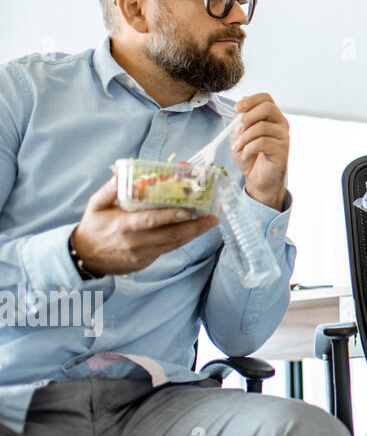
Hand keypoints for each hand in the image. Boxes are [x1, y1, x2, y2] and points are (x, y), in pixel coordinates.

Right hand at [72, 177, 218, 275]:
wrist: (84, 258)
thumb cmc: (93, 227)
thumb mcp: (95, 205)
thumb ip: (110, 190)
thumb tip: (123, 172)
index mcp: (123, 226)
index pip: (149, 221)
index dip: (169, 217)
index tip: (187, 211)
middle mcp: (135, 242)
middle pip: (169, 236)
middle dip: (194, 227)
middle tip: (212, 217)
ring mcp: (142, 255)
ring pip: (172, 244)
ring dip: (193, 234)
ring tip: (210, 223)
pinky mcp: (145, 262)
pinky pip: (167, 250)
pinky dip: (181, 241)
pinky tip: (193, 231)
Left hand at [232, 93, 288, 209]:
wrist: (257, 178)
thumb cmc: (251, 156)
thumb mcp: (241, 135)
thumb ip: (243, 120)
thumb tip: (242, 103)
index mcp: (271, 117)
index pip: (266, 99)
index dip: (251, 100)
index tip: (237, 108)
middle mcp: (280, 124)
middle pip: (268, 108)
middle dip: (248, 117)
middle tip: (237, 130)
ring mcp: (283, 137)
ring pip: (262, 127)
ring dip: (244, 138)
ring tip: (236, 148)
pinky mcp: (282, 150)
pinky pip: (263, 142)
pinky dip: (249, 148)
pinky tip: (245, 155)